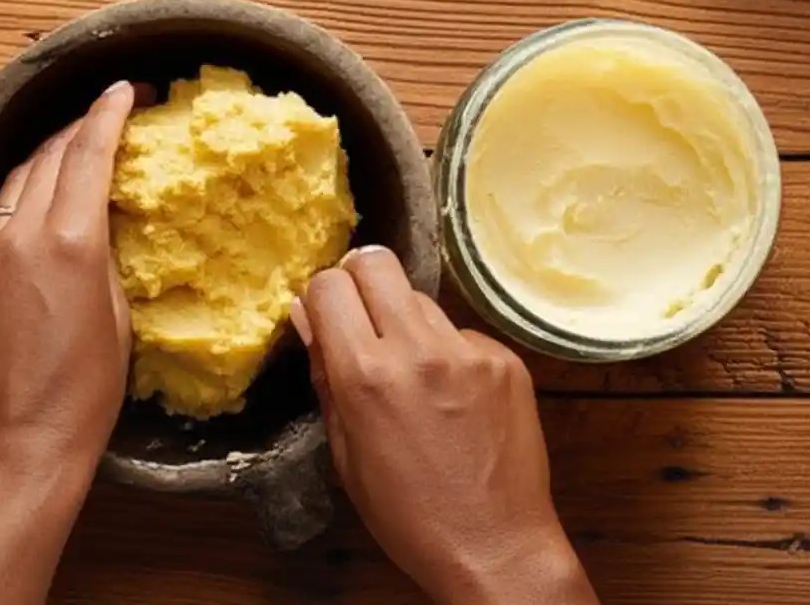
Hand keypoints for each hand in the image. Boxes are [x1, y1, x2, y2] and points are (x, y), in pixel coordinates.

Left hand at [0, 83, 136, 604]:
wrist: (26, 441)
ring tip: (77, 146)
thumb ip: (103, 253)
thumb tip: (99, 219)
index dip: (108, 114)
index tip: (125, 89)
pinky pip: (1, 214)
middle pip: (47, 156)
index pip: (86, 154)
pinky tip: (44, 200)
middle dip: (79, 126)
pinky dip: (28, 192)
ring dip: (48, 154)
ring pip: (17, 180)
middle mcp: (19, 236)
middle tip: (109, 112)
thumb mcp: (118, 312)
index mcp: (67, 242)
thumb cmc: (89, 390)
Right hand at [291, 246, 596, 604]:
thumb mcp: (344, 452)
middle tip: (359, 313)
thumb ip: (324, 375)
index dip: (320, 296)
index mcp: (366, 377)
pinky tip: (451, 396)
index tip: (325, 315)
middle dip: (358, 279)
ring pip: (419, 298)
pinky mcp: (505, 361)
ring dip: (404, 320)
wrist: (495, 546)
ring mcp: (468, 352)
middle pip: (376, 263)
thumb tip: (304, 316)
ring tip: (410, 371)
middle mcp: (418, 351)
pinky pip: (460, 332)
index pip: (329, 286)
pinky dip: (447, 351)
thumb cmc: (408, 514)